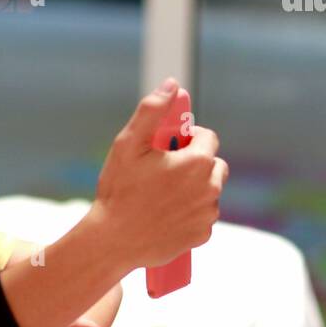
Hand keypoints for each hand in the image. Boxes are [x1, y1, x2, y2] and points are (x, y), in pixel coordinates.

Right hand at [93, 78, 227, 269]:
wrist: (112, 241)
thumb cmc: (118, 191)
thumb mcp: (128, 144)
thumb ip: (151, 111)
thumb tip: (172, 86)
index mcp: (197, 161)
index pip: (207, 137)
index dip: (186, 139)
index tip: (167, 147)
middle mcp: (210, 187)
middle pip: (212, 164)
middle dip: (193, 162)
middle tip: (163, 171)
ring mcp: (207, 213)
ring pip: (208, 190)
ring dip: (192, 188)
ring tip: (160, 195)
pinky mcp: (202, 234)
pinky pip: (202, 215)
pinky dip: (189, 213)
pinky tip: (164, 215)